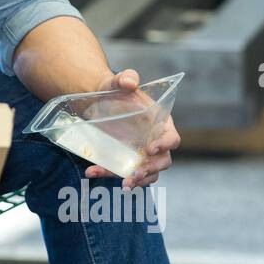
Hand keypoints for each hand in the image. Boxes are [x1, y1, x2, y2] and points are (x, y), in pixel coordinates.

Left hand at [82, 68, 179, 189]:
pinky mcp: (126, 161)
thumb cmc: (115, 90)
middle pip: (162, 162)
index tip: (149, 149)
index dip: (165, 145)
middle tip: (133, 176)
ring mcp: (142, 154)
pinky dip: (109, 174)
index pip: (172, 138)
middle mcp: (155, 142)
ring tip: (121, 184)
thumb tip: (130, 81)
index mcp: (161, 123)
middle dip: (149, 171)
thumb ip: (126, 78)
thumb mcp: (118, 82)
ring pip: (146, 174)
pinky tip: (91, 171)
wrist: (97, 101)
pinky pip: (123, 172)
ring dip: (135, 181)